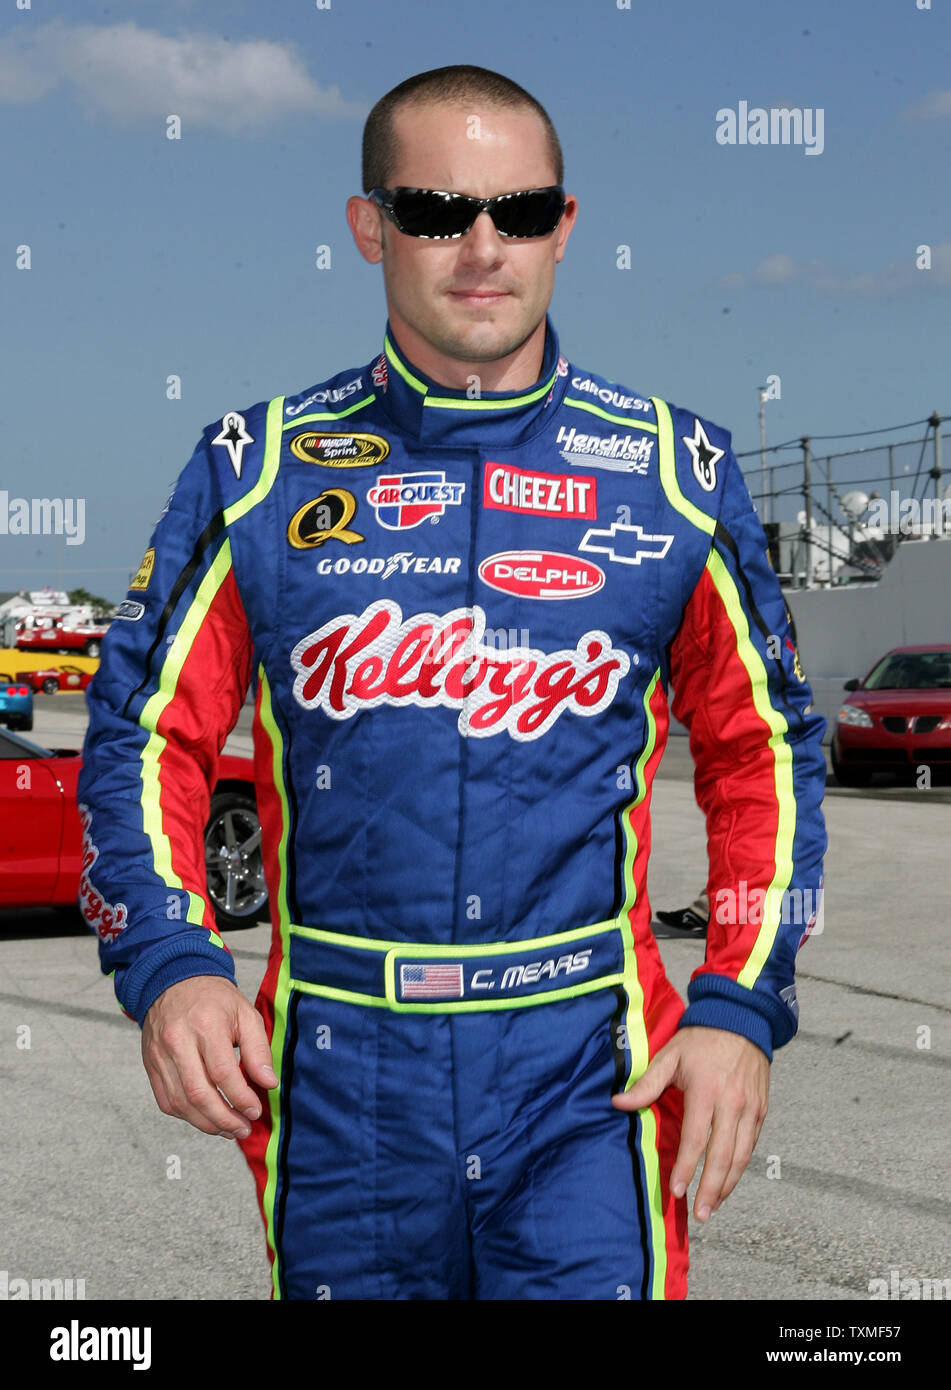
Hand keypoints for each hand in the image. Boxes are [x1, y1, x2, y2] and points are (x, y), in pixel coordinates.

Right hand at [142, 976, 277, 1139]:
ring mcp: (159, 1054)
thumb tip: (268, 1083)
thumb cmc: (213, 999)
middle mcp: (178, 1040)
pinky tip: (206, 1118)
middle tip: (242, 1127)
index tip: (255, 1111)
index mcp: (206, 1024)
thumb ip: (258, 1049)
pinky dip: (187, 1116)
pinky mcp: (150, 1065)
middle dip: (224, 1118)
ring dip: (206, 1123)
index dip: (241, 1098)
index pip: (223, 1072)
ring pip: (180, 1102)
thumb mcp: (245, 1013)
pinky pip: (166, 1101)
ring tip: (228, 1129)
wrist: (174, 982)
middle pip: (198, 1093)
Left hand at [612, 1026, 768, 1221]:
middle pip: (723, 1155)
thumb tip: (617, 1103)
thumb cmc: (702, 1039)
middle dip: (711, 1189)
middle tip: (700, 1213)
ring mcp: (750, 1109)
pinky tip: (729, 1181)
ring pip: (741, 1156)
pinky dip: (741, 1167)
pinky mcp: (761, 1110)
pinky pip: (752, 1145)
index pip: (696, 1138)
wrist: (742, 1020)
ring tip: (714, 1205)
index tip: (676, 1189)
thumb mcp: (670, 1055)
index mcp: (706, 1090)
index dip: (686, 1167)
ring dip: (728, 1184)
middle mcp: (731, 1103)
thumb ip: (646, 1083)